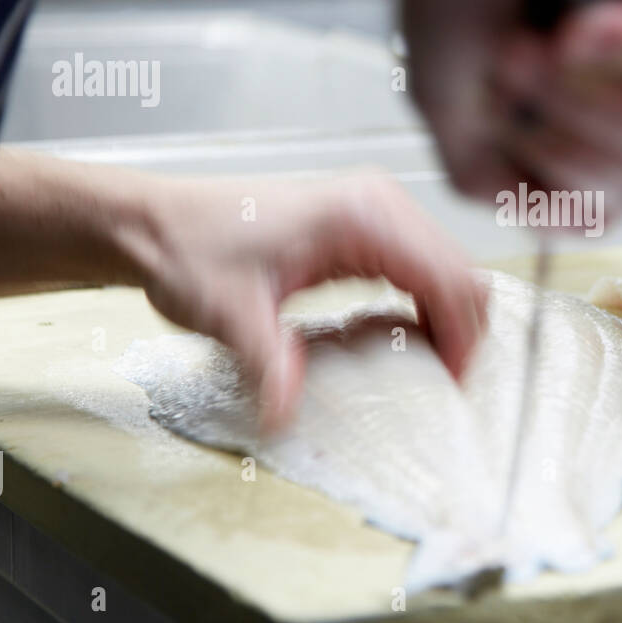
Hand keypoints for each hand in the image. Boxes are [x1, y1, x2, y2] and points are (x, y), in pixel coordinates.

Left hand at [0, 151, 487, 432]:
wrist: (157, 223)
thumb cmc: (190, 250)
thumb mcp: (229, 315)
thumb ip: (268, 365)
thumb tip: (288, 418)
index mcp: (362, 215)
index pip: (448, 277)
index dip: (461, 337)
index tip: (450, 388)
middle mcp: (380, 204)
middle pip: (462, 272)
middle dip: (464, 334)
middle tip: (444, 390)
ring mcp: (377, 211)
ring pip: (449, 270)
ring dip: (450, 321)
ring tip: (428, 372)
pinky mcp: (367, 227)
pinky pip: (423, 268)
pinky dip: (428, 307)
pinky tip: (404, 342)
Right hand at [398, 0, 621, 209]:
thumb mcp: (439, 92)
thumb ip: (484, 177)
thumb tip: (554, 221)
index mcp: (557, 131)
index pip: (590, 216)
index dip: (553, 190)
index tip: (507, 126)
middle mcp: (615, 106)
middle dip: (565, 134)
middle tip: (517, 60)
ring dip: (593, 95)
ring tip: (552, 33)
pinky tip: (592, 14)